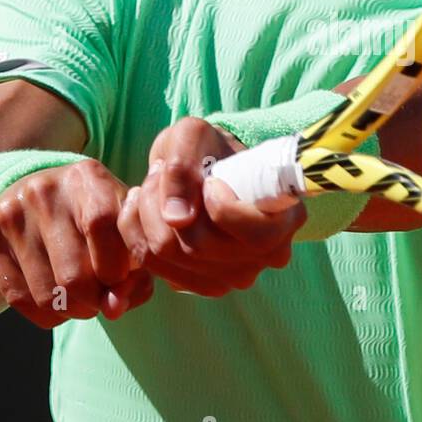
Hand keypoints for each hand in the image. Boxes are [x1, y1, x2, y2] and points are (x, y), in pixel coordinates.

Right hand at [0, 159, 154, 328]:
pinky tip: (56, 302)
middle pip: (73, 274)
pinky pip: (18, 299)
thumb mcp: (124, 235)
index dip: (116, 269)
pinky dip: (46, 314)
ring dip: (71, 311)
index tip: (120, 280)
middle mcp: (44, 189)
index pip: (102, 225)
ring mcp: (10, 212)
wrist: (38, 202)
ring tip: (80, 299)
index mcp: (86, 177)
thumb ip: (135, 274)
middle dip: (94, 301)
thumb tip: (114, 309)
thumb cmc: (97, 224)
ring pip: (46, 295)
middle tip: (99, 299)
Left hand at [118, 117, 306, 296]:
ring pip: (171, 256)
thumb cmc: (209, 146)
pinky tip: (140, 209)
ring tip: (150, 186)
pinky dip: (137, 233)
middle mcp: (267, 256)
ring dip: (146, 214)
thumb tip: (176, 218)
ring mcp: (237, 275)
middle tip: (160, 172)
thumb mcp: (194, 137)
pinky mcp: (203, 284)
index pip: (254, 233)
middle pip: (199, 246)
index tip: (210, 180)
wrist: (203, 163)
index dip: (221, 205)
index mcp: (285, 218)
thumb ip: (184, 168)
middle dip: (163, 201)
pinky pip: (156, 267)